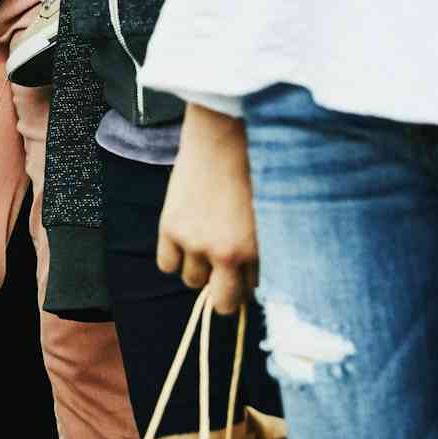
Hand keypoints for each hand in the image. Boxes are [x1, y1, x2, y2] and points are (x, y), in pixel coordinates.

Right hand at [157, 107, 256, 313]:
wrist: (224, 137)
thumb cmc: (256, 170)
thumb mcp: (271, 216)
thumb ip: (265, 251)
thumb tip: (256, 282)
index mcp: (253, 250)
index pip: (248, 295)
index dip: (246, 288)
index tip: (244, 277)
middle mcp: (222, 252)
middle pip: (221, 301)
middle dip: (224, 292)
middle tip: (226, 273)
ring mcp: (192, 241)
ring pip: (191, 281)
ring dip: (200, 270)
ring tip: (206, 246)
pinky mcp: (169, 226)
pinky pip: (166, 264)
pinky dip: (175, 259)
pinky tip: (185, 241)